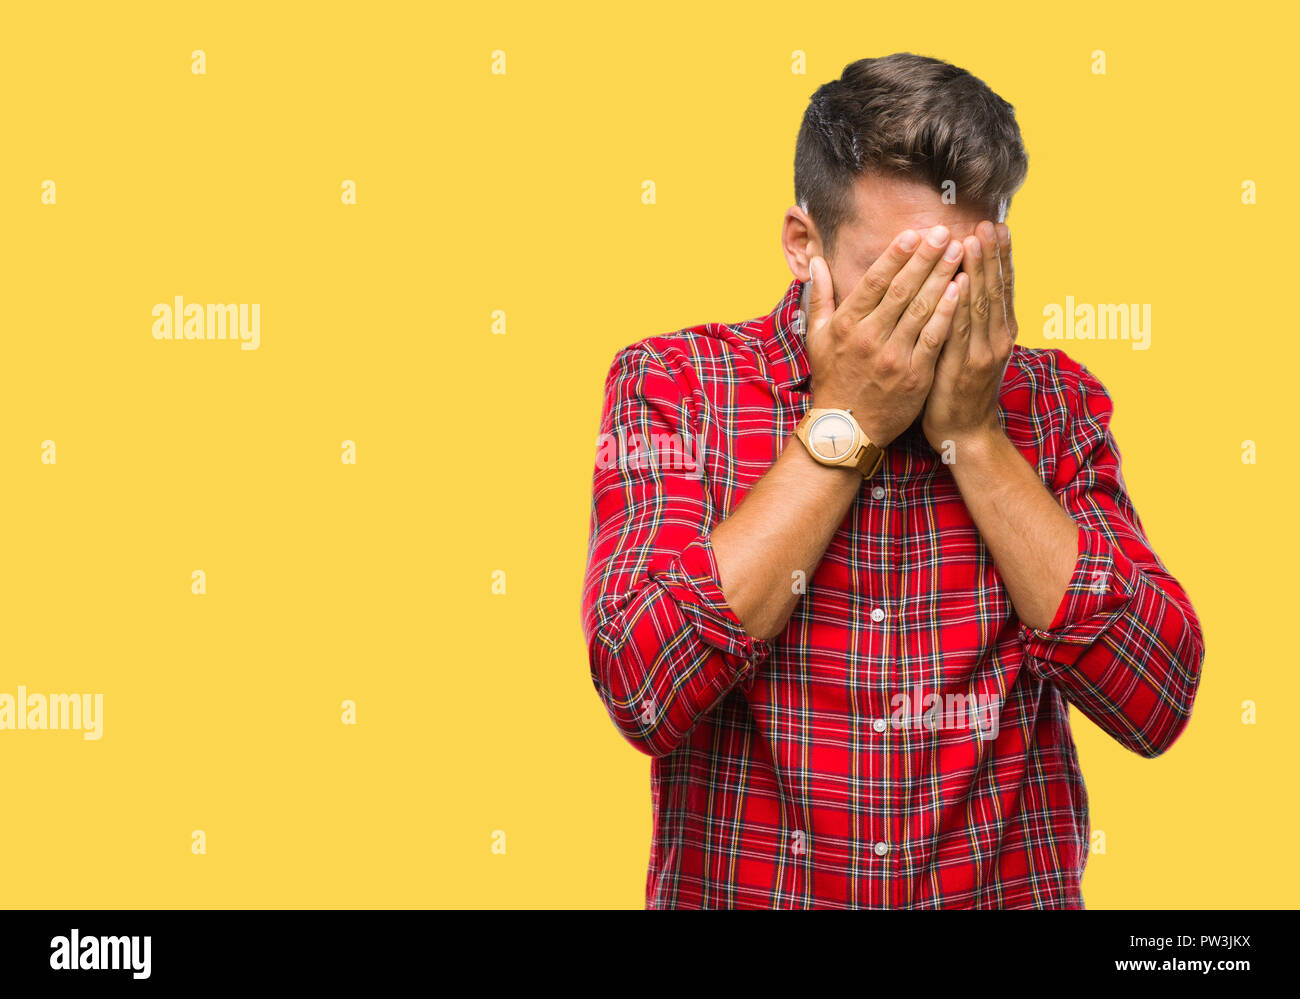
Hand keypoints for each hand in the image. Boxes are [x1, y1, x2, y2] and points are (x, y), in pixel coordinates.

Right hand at [805, 226, 963, 447]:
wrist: (846, 430)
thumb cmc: (832, 379)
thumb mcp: (817, 338)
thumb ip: (820, 297)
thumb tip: (817, 262)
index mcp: (846, 326)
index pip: (874, 283)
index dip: (895, 256)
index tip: (913, 234)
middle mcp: (869, 339)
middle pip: (902, 291)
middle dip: (925, 258)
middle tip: (944, 231)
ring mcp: (893, 358)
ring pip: (922, 310)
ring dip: (942, 277)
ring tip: (959, 251)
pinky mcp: (915, 376)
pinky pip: (934, 338)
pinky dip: (948, 312)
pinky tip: (962, 290)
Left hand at [922, 221, 1017, 454]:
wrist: (965, 434)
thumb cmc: (962, 391)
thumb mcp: (974, 351)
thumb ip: (972, 321)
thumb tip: (964, 285)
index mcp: (1000, 332)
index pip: (1002, 285)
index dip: (1001, 255)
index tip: (996, 224)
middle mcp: (997, 338)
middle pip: (996, 287)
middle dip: (992, 253)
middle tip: (988, 221)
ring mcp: (983, 353)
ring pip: (982, 303)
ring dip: (979, 269)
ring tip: (974, 238)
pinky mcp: (964, 367)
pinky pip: (961, 329)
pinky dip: (962, 304)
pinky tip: (961, 282)